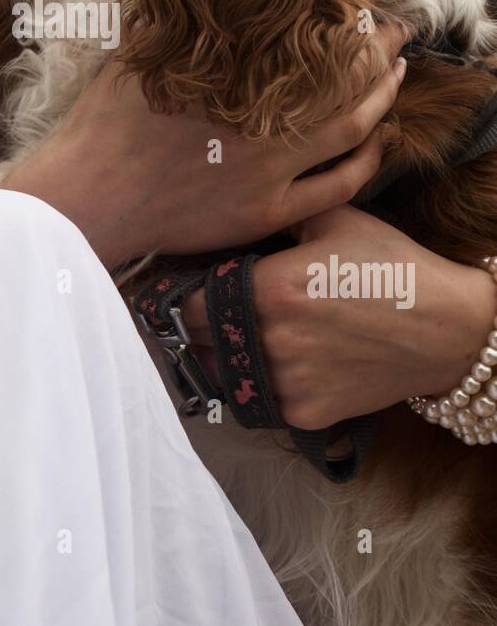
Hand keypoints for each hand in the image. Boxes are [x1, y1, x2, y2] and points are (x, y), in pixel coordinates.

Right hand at [0, 17, 411, 269]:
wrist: (89, 198)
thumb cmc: (104, 123)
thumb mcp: (136, 51)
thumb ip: (173, 14)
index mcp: (232, 78)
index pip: (315, 42)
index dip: (353, 23)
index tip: (370, 5)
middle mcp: (261, 123)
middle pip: (345, 82)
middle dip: (380, 54)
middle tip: (401, 32)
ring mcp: (268, 173)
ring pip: (351, 133)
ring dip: (381, 100)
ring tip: (397, 75)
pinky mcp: (263, 213)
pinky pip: (335, 188)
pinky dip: (365, 162)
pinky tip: (377, 142)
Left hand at [185, 204, 496, 428]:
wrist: (446, 327)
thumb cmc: (388, 265)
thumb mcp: (331, 220)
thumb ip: (277, 216)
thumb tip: (234, 212)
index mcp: (268, 290)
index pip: (190, 303)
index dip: (182, 298)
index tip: (179, 294)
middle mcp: (270, 340)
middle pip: (202, 341)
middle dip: (201, 327)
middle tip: (206, 316)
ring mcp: (287, 381)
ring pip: (227, 374)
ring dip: (226, 358)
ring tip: (239, 339)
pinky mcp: (305, 413)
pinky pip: (262, 399)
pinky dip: (263, 382)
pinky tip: (280, 362)